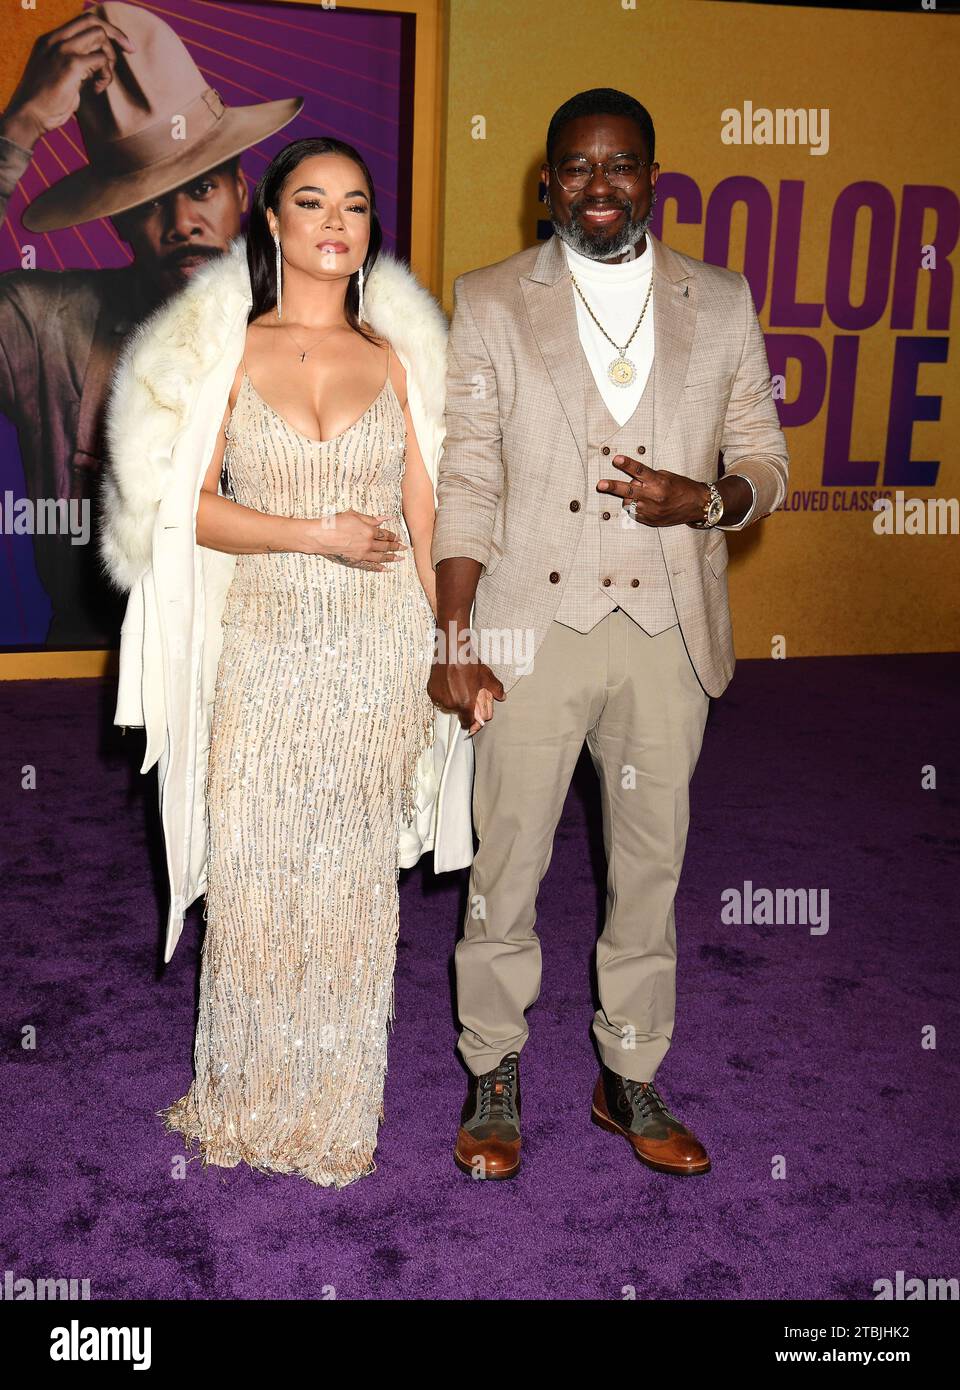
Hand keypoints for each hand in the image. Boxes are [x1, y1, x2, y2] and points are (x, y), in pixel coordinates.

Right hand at [0, 14, 134, 148]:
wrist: (29, 116)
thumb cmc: (45, 102)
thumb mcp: (58, 74)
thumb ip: (75, 62)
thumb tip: (100, 59)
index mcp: (50, 39)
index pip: (83, 20)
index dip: (107, 29)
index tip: (123, 43)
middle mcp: (55, 39)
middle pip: (94, 22)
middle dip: (117, 36)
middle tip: (130, 52)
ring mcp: (62, 49)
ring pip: (100, 37)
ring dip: (110, 60)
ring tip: (102, 81)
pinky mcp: (71, 64)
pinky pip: (102, 60)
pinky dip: (106, 76)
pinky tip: (97, 90)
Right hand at [298, 510, 406, 570]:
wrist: (320, 537)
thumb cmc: (334, 523)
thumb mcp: (353, 515)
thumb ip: (370, 518)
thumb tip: (385, 518)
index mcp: (368, 530)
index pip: (385, 534)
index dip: (392, 535)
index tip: (398, 537)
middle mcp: (368, 543)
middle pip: (385, 546)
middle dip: (396, 547)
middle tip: (404, 548)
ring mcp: (362, 554)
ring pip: (381, 557)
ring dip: (391, 558)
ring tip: (400, 559)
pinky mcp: (355, 562)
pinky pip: (370, 566)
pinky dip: (379, 568)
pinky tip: (386, 569)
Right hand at [428, 652, 503, 732]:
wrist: (452, 650)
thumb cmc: (467, 662)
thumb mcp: (486, 676)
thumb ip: (496, 689)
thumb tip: (502, 696)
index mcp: (465, 703)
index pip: (467, 723)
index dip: (472, 722)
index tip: (474, 719)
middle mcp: (450, 703)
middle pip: (459, 712)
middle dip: (464, 706)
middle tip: (468, 694)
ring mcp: (440, 697)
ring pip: (448, 705)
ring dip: (453, 700)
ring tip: (458, 686)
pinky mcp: (432, 690)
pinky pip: (440, 698)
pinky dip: (444, 693)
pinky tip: (449, 683)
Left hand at [597, 456, 708, 526]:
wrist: (697, 506)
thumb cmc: (682, 487)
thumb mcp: (666, 476)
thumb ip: (648, 478)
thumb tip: (632, 479)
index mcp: (659, 483)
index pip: (640, 471)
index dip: (627, 464)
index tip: (616, 459)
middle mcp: (654, 497)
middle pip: (629, 491)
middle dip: (613, 486)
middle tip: (600, 484)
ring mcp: (651, 511)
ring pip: (629, 503)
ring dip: (628, 497)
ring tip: (638, 494)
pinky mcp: (650, 521)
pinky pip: (635, 513)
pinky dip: (636, 507)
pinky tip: (644, 504)